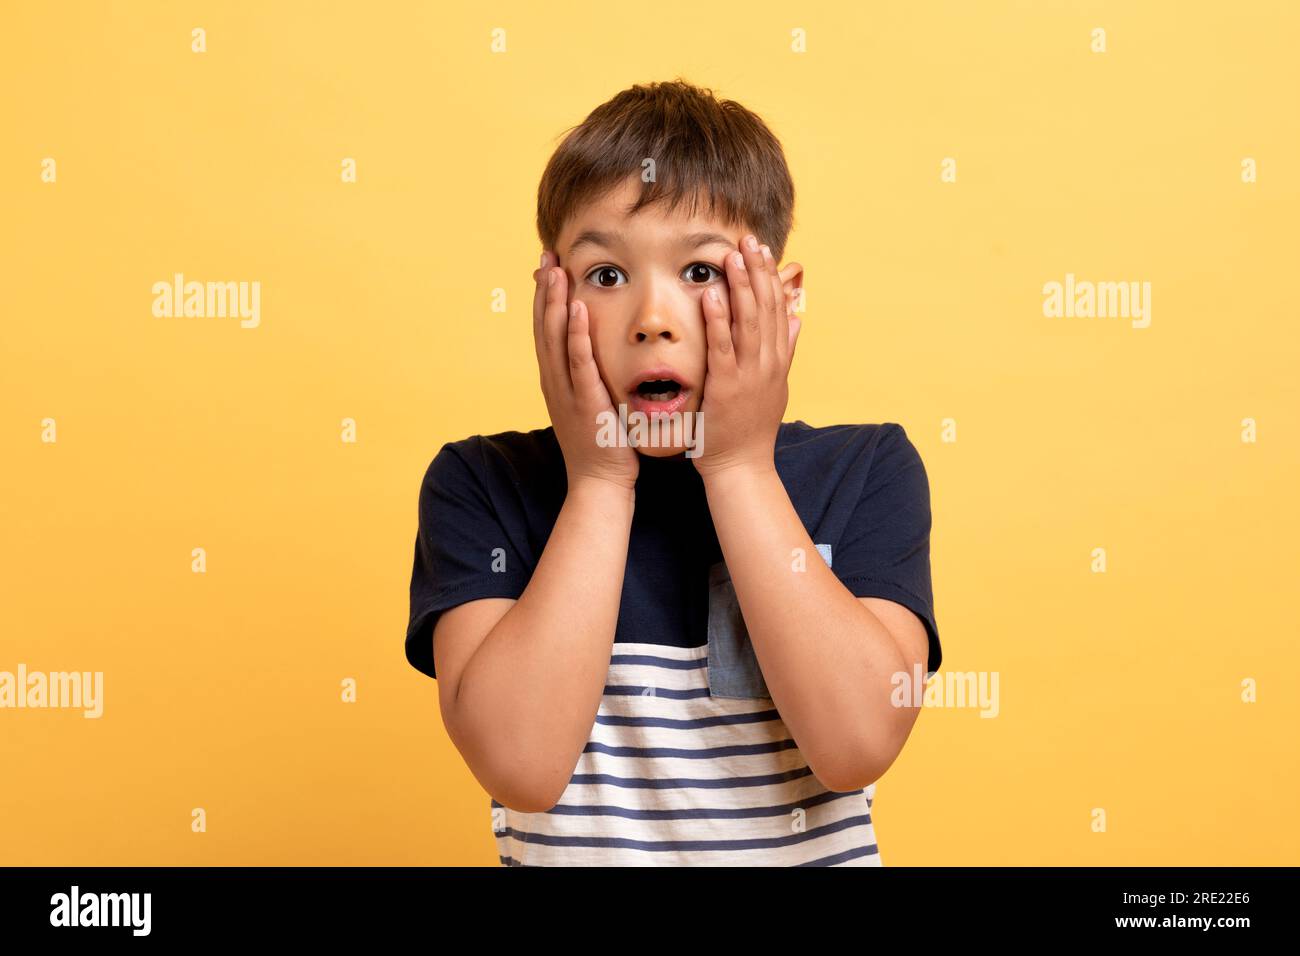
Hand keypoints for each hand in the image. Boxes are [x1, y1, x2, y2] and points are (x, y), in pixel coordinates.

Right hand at [533, 250, 638, 492]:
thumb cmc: (602, 441)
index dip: (544, 297)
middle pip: (544, 327)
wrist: (600, 481)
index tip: (547, 266)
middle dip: (545, 291)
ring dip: (555, 304)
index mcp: (556, 379)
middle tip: (546, 257)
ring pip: (555, 340)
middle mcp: (554, 381)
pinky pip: (579, 364)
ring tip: (556, 272)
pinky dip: (576, 337)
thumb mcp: (590, 400)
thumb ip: (587, 374)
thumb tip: (591, 352)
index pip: (546, 330)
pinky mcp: (586, 403)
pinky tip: (578, 312)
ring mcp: (566, 392)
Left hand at [693, 234, 802, 480]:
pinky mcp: (726, 386)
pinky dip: (719, 320)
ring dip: (741, 286)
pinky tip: (714, 295)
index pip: (776, 308)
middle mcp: (767, 363)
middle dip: (757, 271)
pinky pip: (723, 347)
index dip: (770, 277)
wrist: (742, 466)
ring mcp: (748, 374)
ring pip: (748, 322)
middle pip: (765, 308)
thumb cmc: (751, 428)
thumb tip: (796, 317)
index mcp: (776, 360)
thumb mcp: (775, 385)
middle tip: (748, 239)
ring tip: (732, 256)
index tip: (763, 249)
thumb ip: (784, 350)